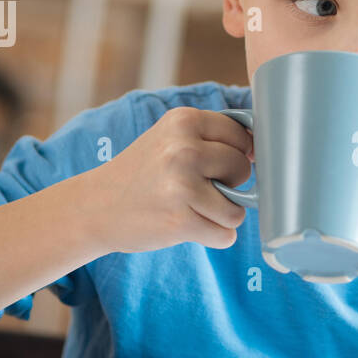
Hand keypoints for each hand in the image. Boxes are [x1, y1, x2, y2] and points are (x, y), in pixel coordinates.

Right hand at [84, 107, 254, 253]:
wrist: (94, 207)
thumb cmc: (142, 173)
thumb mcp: (170, 138)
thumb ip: (211, 138)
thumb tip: (263, 150)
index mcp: (184, 120)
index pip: (242, 136)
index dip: (238, 154)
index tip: (220, 166)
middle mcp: (184, 148)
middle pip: (243, 170)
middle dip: (230, 186)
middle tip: (198, 189)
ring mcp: (182, 185)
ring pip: (238, 210)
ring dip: (220, 216)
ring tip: (191, 209)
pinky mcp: (180, 220)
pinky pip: (225, 235)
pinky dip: (213, 237)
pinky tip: (186, 226)